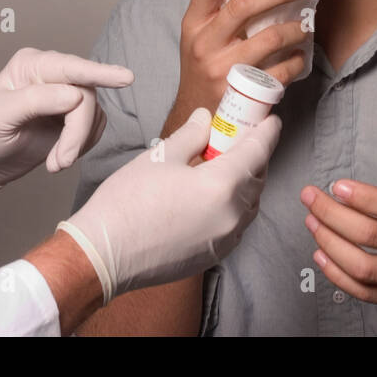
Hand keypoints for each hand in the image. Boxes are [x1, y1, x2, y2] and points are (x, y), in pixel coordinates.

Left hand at [0, 47, 133, 200]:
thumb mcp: (1, 116)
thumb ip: (36, 100)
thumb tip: (74, 95)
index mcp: (32, 65)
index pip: (72, 68)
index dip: (100, 73)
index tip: (126, 79)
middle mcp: (52, 74)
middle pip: (86, 96)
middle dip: (77, 133)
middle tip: (61, 161)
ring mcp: (64, 95)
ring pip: (94, 114)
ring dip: (79, 143)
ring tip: (55, 162)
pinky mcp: (72, 117)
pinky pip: (94, 127)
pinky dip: (82, 145)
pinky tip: (60, 156)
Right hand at [57, 107, 280, 303]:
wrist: (104, 252)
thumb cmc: (128, 202)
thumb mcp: (161, 156)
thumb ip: (191, 135)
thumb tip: (206, 120)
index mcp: (221, 186)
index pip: (257, 152)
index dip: (267, 133)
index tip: (271, 121)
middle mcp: (231, 216)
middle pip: (257, 179)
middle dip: (255, 156)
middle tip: (241, 139)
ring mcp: (225, 240)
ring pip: (249, 204)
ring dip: (245, 182)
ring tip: (225, 166)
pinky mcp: (214, 256)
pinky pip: (236, 225)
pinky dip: (234, 206)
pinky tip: (213, 196)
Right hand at [173, 0, 309, 126]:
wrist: (195, 113)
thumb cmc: (202, 67)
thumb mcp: (199, 35)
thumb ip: (219, 9)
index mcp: (193, 23)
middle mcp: (204, 44)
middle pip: (243, 5)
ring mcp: (222, 69)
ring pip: (269, 38)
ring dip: (295, 28)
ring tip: (304, 25)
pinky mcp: (242, 92)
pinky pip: (281, 71)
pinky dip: (297, 61)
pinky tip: (300, 55)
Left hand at [299, 131, 376, 310]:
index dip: (366, 198)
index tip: (337, 185)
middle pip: (374, 236)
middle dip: (333, 215)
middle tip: (309, 197)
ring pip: (365, 268)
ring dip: (330, 244)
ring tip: (310, 222)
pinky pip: (366, 293)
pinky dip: (337, 275)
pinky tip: (320, 253)